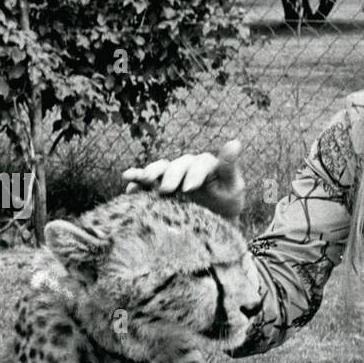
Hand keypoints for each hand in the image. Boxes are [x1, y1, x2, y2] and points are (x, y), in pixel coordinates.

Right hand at [121, 139, 245, 218]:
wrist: (214, 220)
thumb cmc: (227, 203)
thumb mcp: (233, 187)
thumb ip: (229, 167)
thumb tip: (235, 142)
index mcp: (206, 165)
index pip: (199, 164)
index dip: (194, 174)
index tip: (190, 188)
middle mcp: (187, 166)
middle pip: (178, 166)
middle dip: (172, 176)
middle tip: (167, 191)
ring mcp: (172, 175)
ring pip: (160, 168)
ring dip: (152, 173)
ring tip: (146, 181)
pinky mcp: (159, 185)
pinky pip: (146, 179)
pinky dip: (137, 178)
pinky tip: (128, 181)